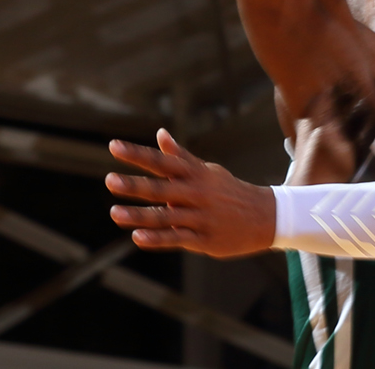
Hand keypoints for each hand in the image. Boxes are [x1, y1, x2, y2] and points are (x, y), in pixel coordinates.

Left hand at [107, 129, 277, 256]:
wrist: (265, 216)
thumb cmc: (228, 191)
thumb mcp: (207, 171)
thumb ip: (180, 156)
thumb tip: (160, 134)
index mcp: (195, 174)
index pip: (162, 161)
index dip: (138, 154)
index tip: (113, 146)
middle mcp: (196, 193)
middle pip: (162, 188)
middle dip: (135, 185)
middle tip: (109, 180)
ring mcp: (200, 217)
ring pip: (166, 216)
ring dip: (139, 215)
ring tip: (114, 213)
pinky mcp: (204, 239)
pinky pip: (178, 239)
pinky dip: (158, 238)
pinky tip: (138, 237)